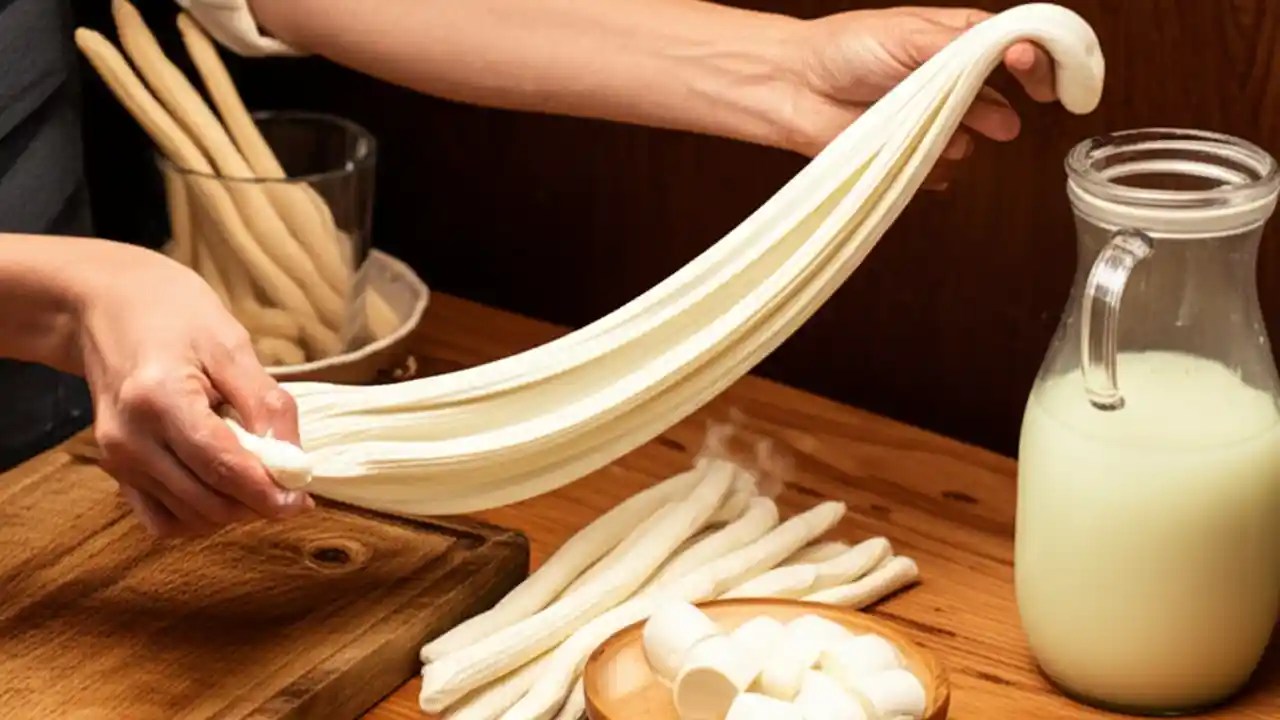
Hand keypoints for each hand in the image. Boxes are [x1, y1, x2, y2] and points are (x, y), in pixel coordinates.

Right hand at [77, 243, 311, 536]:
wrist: (106, 308)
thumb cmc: (175, 316)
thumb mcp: (232, 345)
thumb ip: (266, 405)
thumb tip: (295, 461)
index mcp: (160, 399)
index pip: (221, 466)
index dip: (268, 491)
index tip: (302, 499)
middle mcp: (130, 438)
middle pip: (207, 501)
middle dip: (256, 502)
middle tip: (287, 481)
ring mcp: (116, 459)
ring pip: (189, 518)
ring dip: (232, 509)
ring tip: (254, 473)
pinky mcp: (113, 469)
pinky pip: (161, 520)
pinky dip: (198, 516)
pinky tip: (220, 488)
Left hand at [781, 7, 1058, 186]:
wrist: (794, 89)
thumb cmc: (844, 50)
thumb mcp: (910, 34)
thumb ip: (966, 45)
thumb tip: (1015, 49)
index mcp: (955, 40)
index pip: (1016, 45)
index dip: (1036, 57)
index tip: (1038, 72)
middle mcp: (950, 79)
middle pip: (1002, 96)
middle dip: (1002, 109)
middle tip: (1001, 120)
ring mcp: (933, 119)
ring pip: (973, 138)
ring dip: (963, 138)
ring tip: (942, 133)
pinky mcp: (912, 155)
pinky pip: (943, 169)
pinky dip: (935, 164)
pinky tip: (915, 152)